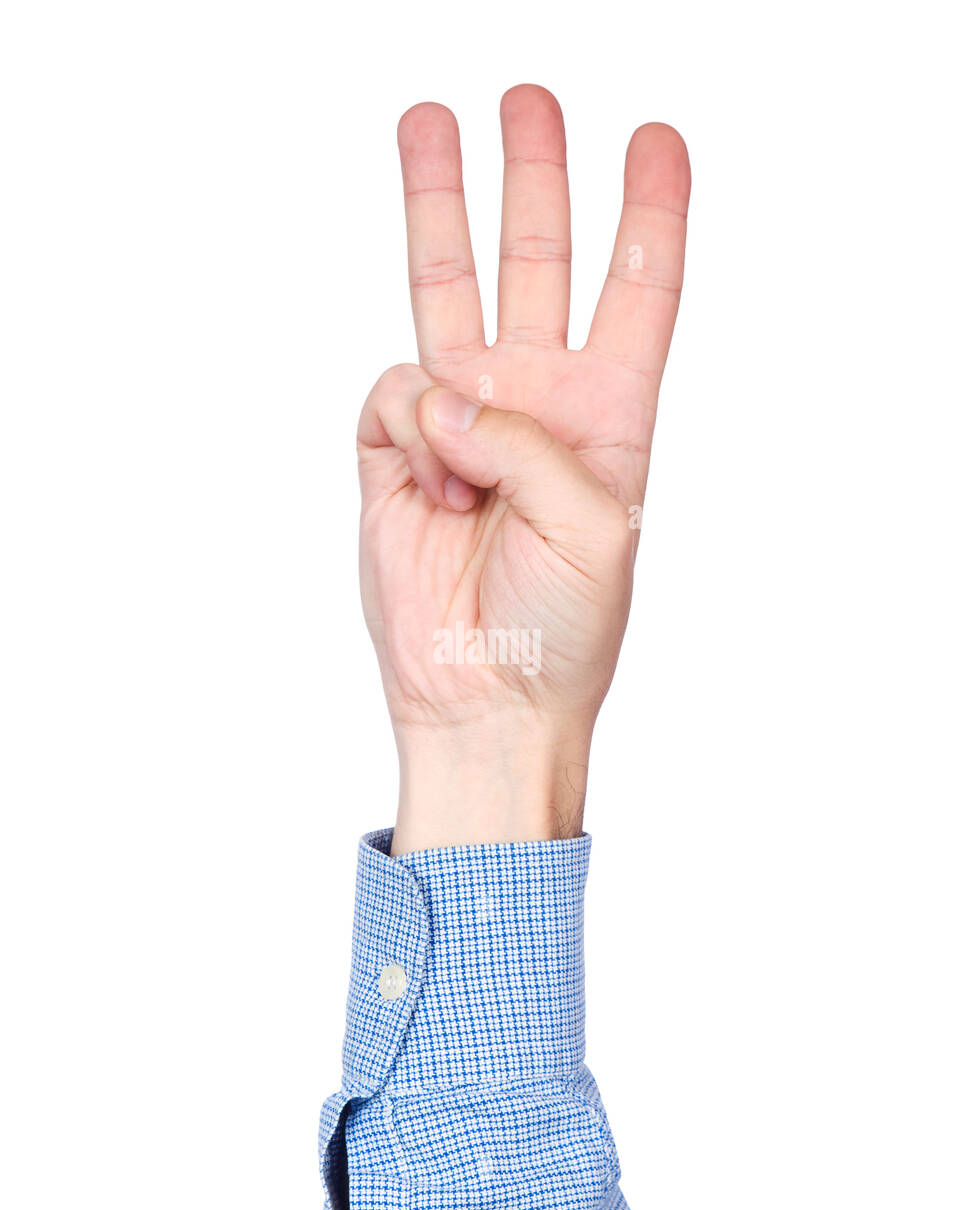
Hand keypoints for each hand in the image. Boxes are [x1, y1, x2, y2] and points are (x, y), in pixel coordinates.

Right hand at [357, 86, 689, 850]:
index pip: (635, 297)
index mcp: (607, 419)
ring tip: (427, 124)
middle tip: (528, 101)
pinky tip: (428, 484)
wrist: (482, 703)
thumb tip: (445, 394)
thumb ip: (530, 442)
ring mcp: (460, 426)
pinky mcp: (394, 455)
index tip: (656, 144)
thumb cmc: (561, 633)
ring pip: (446, 294)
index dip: (648, 218)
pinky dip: (408, 426)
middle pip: (537, 266)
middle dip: (535, 182)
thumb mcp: (595, 531)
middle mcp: (534, 406)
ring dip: (440, 207)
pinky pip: (392, 393)